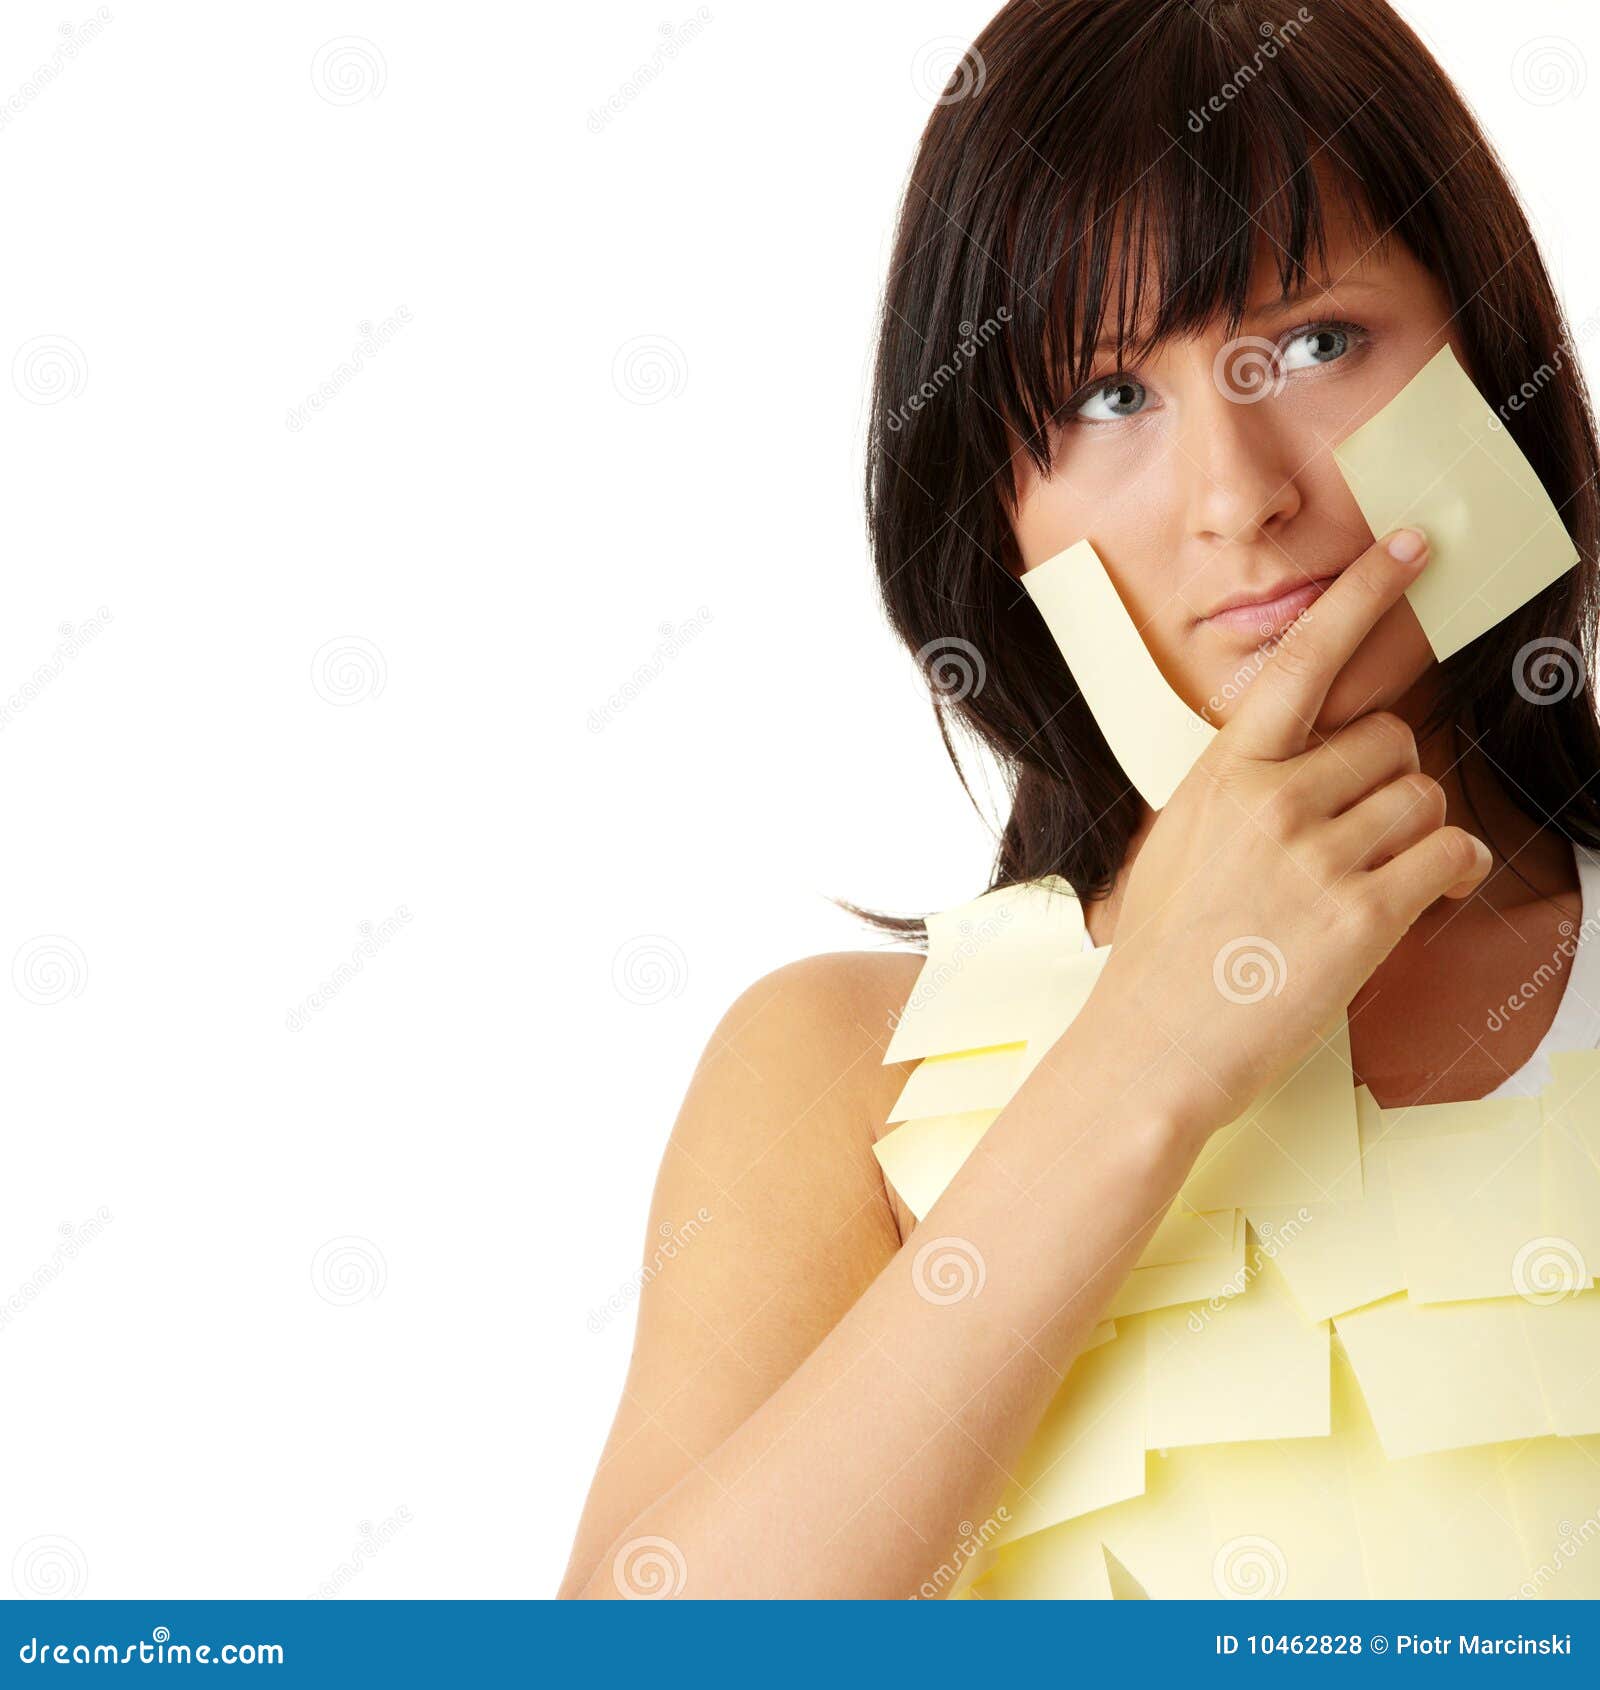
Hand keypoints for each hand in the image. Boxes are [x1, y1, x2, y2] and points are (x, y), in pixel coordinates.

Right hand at [1083, 527, 1489, 1134]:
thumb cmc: (1163, 952)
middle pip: (1390, 738)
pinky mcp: (1360, 916)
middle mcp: (1270, 800)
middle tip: (1360, 832)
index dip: (1363, 595)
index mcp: (1222, 774)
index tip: (1412, 547)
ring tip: (1374, 880)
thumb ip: (1242, 787)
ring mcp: (1315, 856)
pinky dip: (1452, 872)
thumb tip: (1314, 756)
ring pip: (1423, 797)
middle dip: (1389, 781)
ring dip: (1415, 834)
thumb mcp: (1180, 841)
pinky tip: (1427, 894)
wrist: (1152, 1046)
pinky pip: (1449, 855)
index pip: (1302, 660)